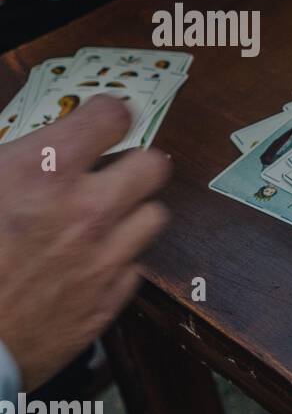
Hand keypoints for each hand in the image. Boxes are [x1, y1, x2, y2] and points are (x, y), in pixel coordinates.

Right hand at [0, 96, 170, 390]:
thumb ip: (10, 161)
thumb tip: (29, 150)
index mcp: (43, 171)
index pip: (112, 116)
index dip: (108, 115)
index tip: (103, 120)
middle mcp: (86, 209)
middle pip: (154, 164)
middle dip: (134, 162)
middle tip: (112, 169)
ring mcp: (104, 256)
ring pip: (154, 214)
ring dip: (133, 211)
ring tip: (102, 218)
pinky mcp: (110, 298)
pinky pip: (136, 265)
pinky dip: (118, 259)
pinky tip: (89, 261)